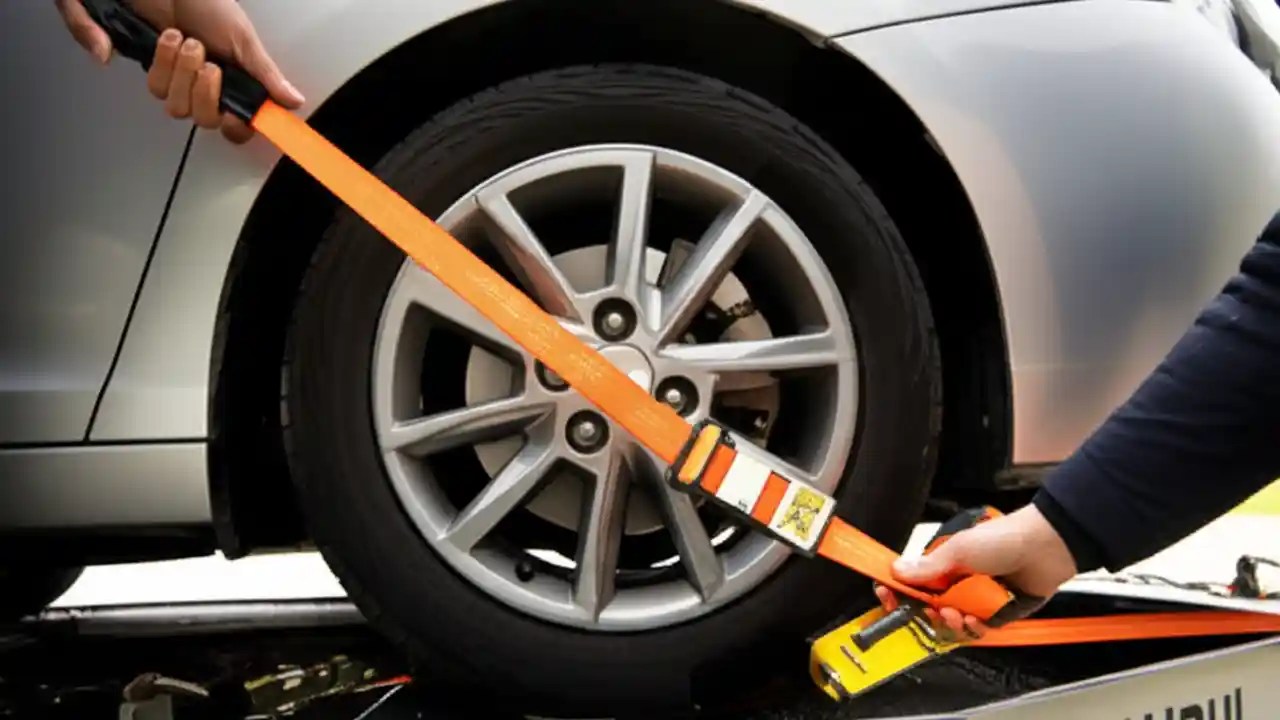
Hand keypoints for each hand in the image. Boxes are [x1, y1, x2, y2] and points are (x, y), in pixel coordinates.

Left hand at [55, 0, 304, 142]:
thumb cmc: (208, 7)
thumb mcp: (243, 40)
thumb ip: (265, 75)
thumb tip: (295, 100)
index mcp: (235, 87)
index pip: (238, 128)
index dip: (236, 126)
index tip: (234, 113)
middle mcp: (209, 92)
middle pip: (205, 120)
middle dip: (205, 92)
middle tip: (210, 64)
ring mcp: (180, 85)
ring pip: (178, 107)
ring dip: (183, 72)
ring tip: (188, 42)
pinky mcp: (156, 74)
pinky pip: (156, 87)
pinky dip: (163, 60)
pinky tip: (170, 38)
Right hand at [874, 505, 1077, 638]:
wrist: (1045, 546)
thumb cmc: (1002, 538)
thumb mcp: (958, 550)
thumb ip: (927, 567)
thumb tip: (896, 571)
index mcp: (944, 565)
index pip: (912, 584)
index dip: (898, 593)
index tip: (888, 598)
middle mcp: (958, 583)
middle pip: (929, 609)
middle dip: (928, 614)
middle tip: (934, 609)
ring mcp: (977, 600)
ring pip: (953, 624)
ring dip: (951, 623)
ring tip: (958, 614)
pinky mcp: (998, 613)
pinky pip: (979, 630)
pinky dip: (975, 628)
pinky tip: (977, 619)